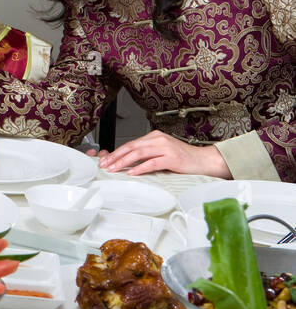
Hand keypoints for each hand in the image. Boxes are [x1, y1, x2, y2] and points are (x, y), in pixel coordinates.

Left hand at [98, 130, 230, 177]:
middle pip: (131, 147)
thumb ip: (147, 154)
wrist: (204, 160)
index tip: (105, 160)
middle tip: (104, 165)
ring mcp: (165, 147)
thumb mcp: (162, 151)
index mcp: (154, 136)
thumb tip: (127, 161)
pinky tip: (131, 172)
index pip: (130, 143)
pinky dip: (140, 168)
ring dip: (123, 162)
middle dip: (115, 156)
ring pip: (138, 153)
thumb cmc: (183, 158)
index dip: (116, 152)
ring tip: (114, 169)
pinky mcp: (172, 158)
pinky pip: (152, 163)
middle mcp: (158, 139)